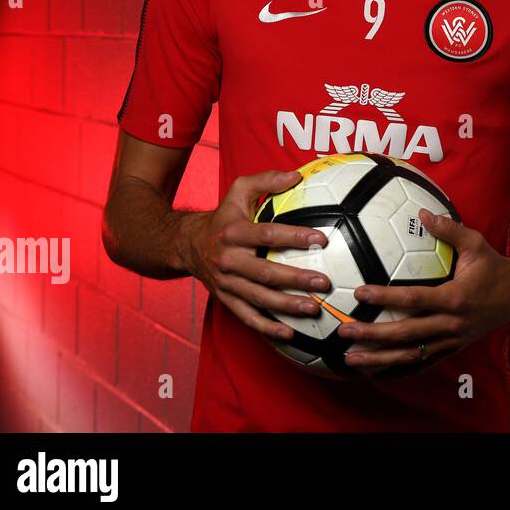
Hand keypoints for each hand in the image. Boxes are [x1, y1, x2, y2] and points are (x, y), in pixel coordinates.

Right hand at [184, 169, 333, 340]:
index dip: (294, 236)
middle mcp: (228, 260)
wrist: (187, 244)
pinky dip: (267, 327)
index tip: (321, 238)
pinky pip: (247, 317)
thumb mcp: (238, 191)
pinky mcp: (226, 299)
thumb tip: (296, 176)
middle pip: (264, 272)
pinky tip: (289, 334)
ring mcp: (226, 283)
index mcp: (233, 232)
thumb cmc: (224, 216)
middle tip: (323, 282)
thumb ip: (266, 180)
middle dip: (295, 279)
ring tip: (313, 309)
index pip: (267, 234)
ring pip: (258, 297)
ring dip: (286, 306)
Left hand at [336, 208, 509, 376]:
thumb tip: (422, 213)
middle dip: (373, 335)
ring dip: (379, 358)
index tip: (360, 294)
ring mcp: (453, 340)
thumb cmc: (496, 266)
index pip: (413, 300)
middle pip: (406, 334)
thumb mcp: (476, 243)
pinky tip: (376, 372)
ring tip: (351, 358)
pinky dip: (398, 369)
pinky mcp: (454, 348)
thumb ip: (449, 229)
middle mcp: (452, 324)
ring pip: (411, 355)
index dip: (384, 298)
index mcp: (455, 298)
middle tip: (345, 330)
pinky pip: (423, 362)